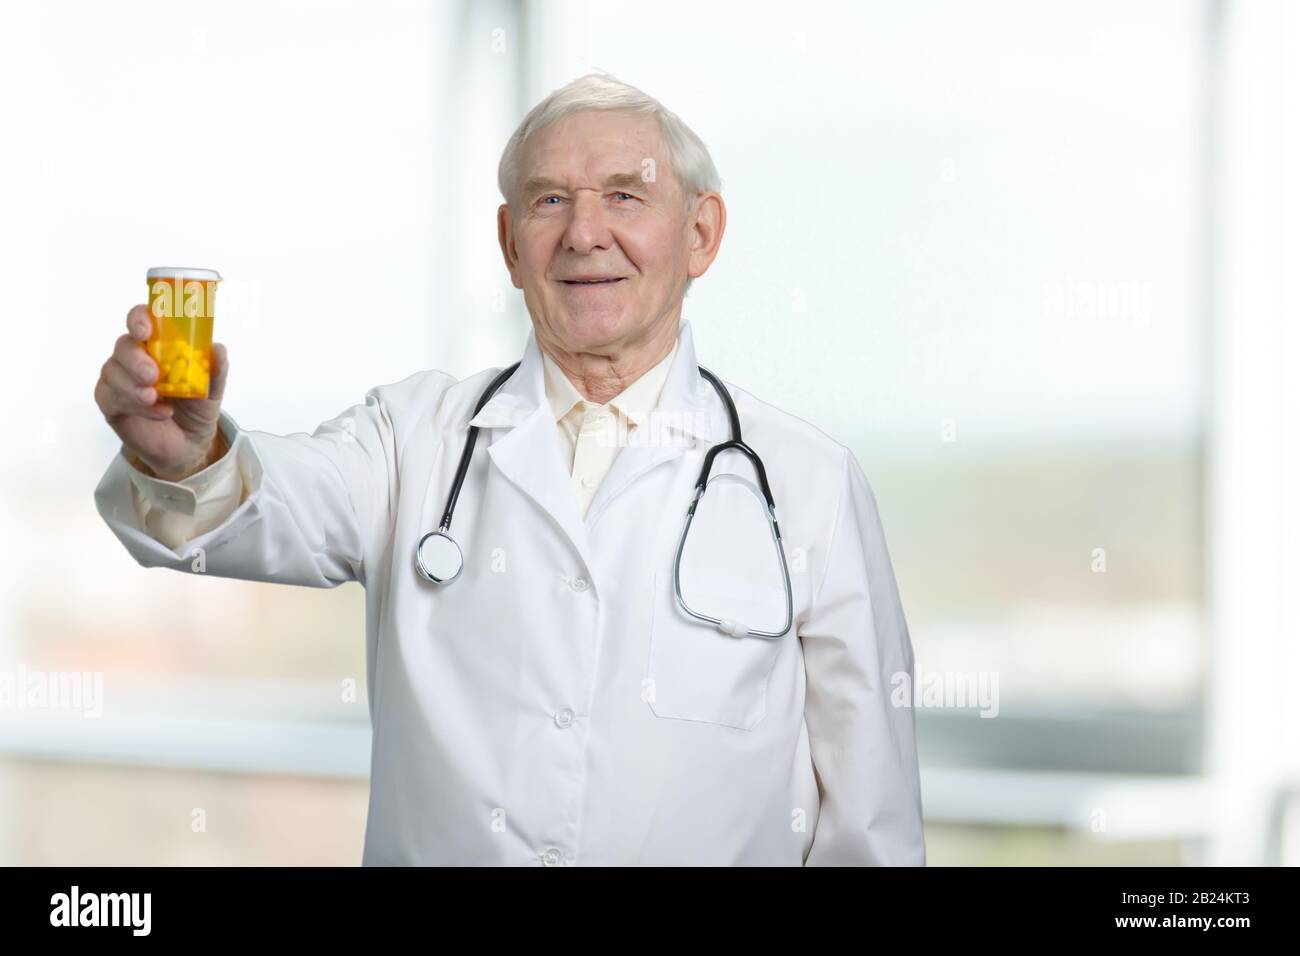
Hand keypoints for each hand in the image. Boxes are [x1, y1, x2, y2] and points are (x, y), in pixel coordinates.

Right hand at [94, 304, 230, 481]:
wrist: (189, 444)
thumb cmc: (196, 407)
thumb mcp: (212, 389)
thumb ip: (215, 370)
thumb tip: (218, 349)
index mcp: (158, 345)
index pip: (141, 320)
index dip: (139, 319)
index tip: (145, 330)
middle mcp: (134, 358)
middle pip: (124, 345)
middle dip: (136, 359)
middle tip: (152, 375)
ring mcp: (119, 380)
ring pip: (112, 372)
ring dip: (133, 386)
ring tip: (154, 398)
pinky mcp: (111, 403)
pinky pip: (110, 397)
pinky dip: (135, 406)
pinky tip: (160, 413)